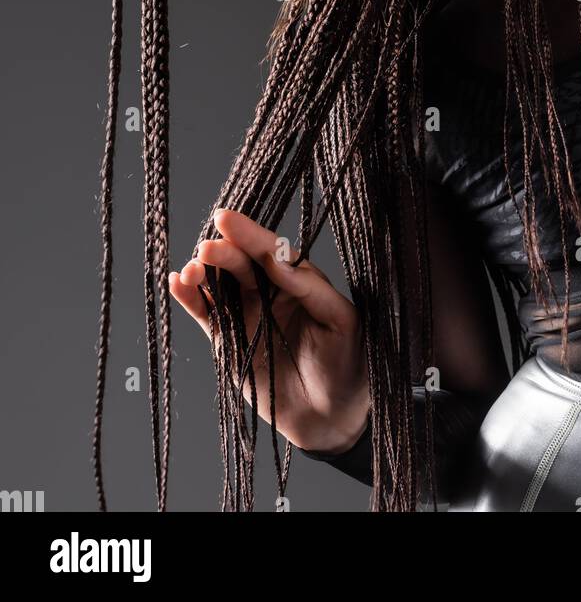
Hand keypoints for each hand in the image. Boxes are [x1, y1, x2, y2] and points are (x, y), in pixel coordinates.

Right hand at [169, 207, 370, 452]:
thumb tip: (278, 258)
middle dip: (222, 252)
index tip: (226, 219)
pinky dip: (190, 299)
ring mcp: (247, 313)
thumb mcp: (340, 321)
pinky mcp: (229, 340)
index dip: (249, 234)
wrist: (330, 418)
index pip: (271, 251)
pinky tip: (177, 283)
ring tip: (192, 272)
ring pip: (218, 284)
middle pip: (239, 263)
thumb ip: (310, 288)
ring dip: (201, 272)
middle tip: (207, 250)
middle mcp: (269, 291)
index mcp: (298, 280)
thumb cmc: (346, 364)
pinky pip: (206, 314)